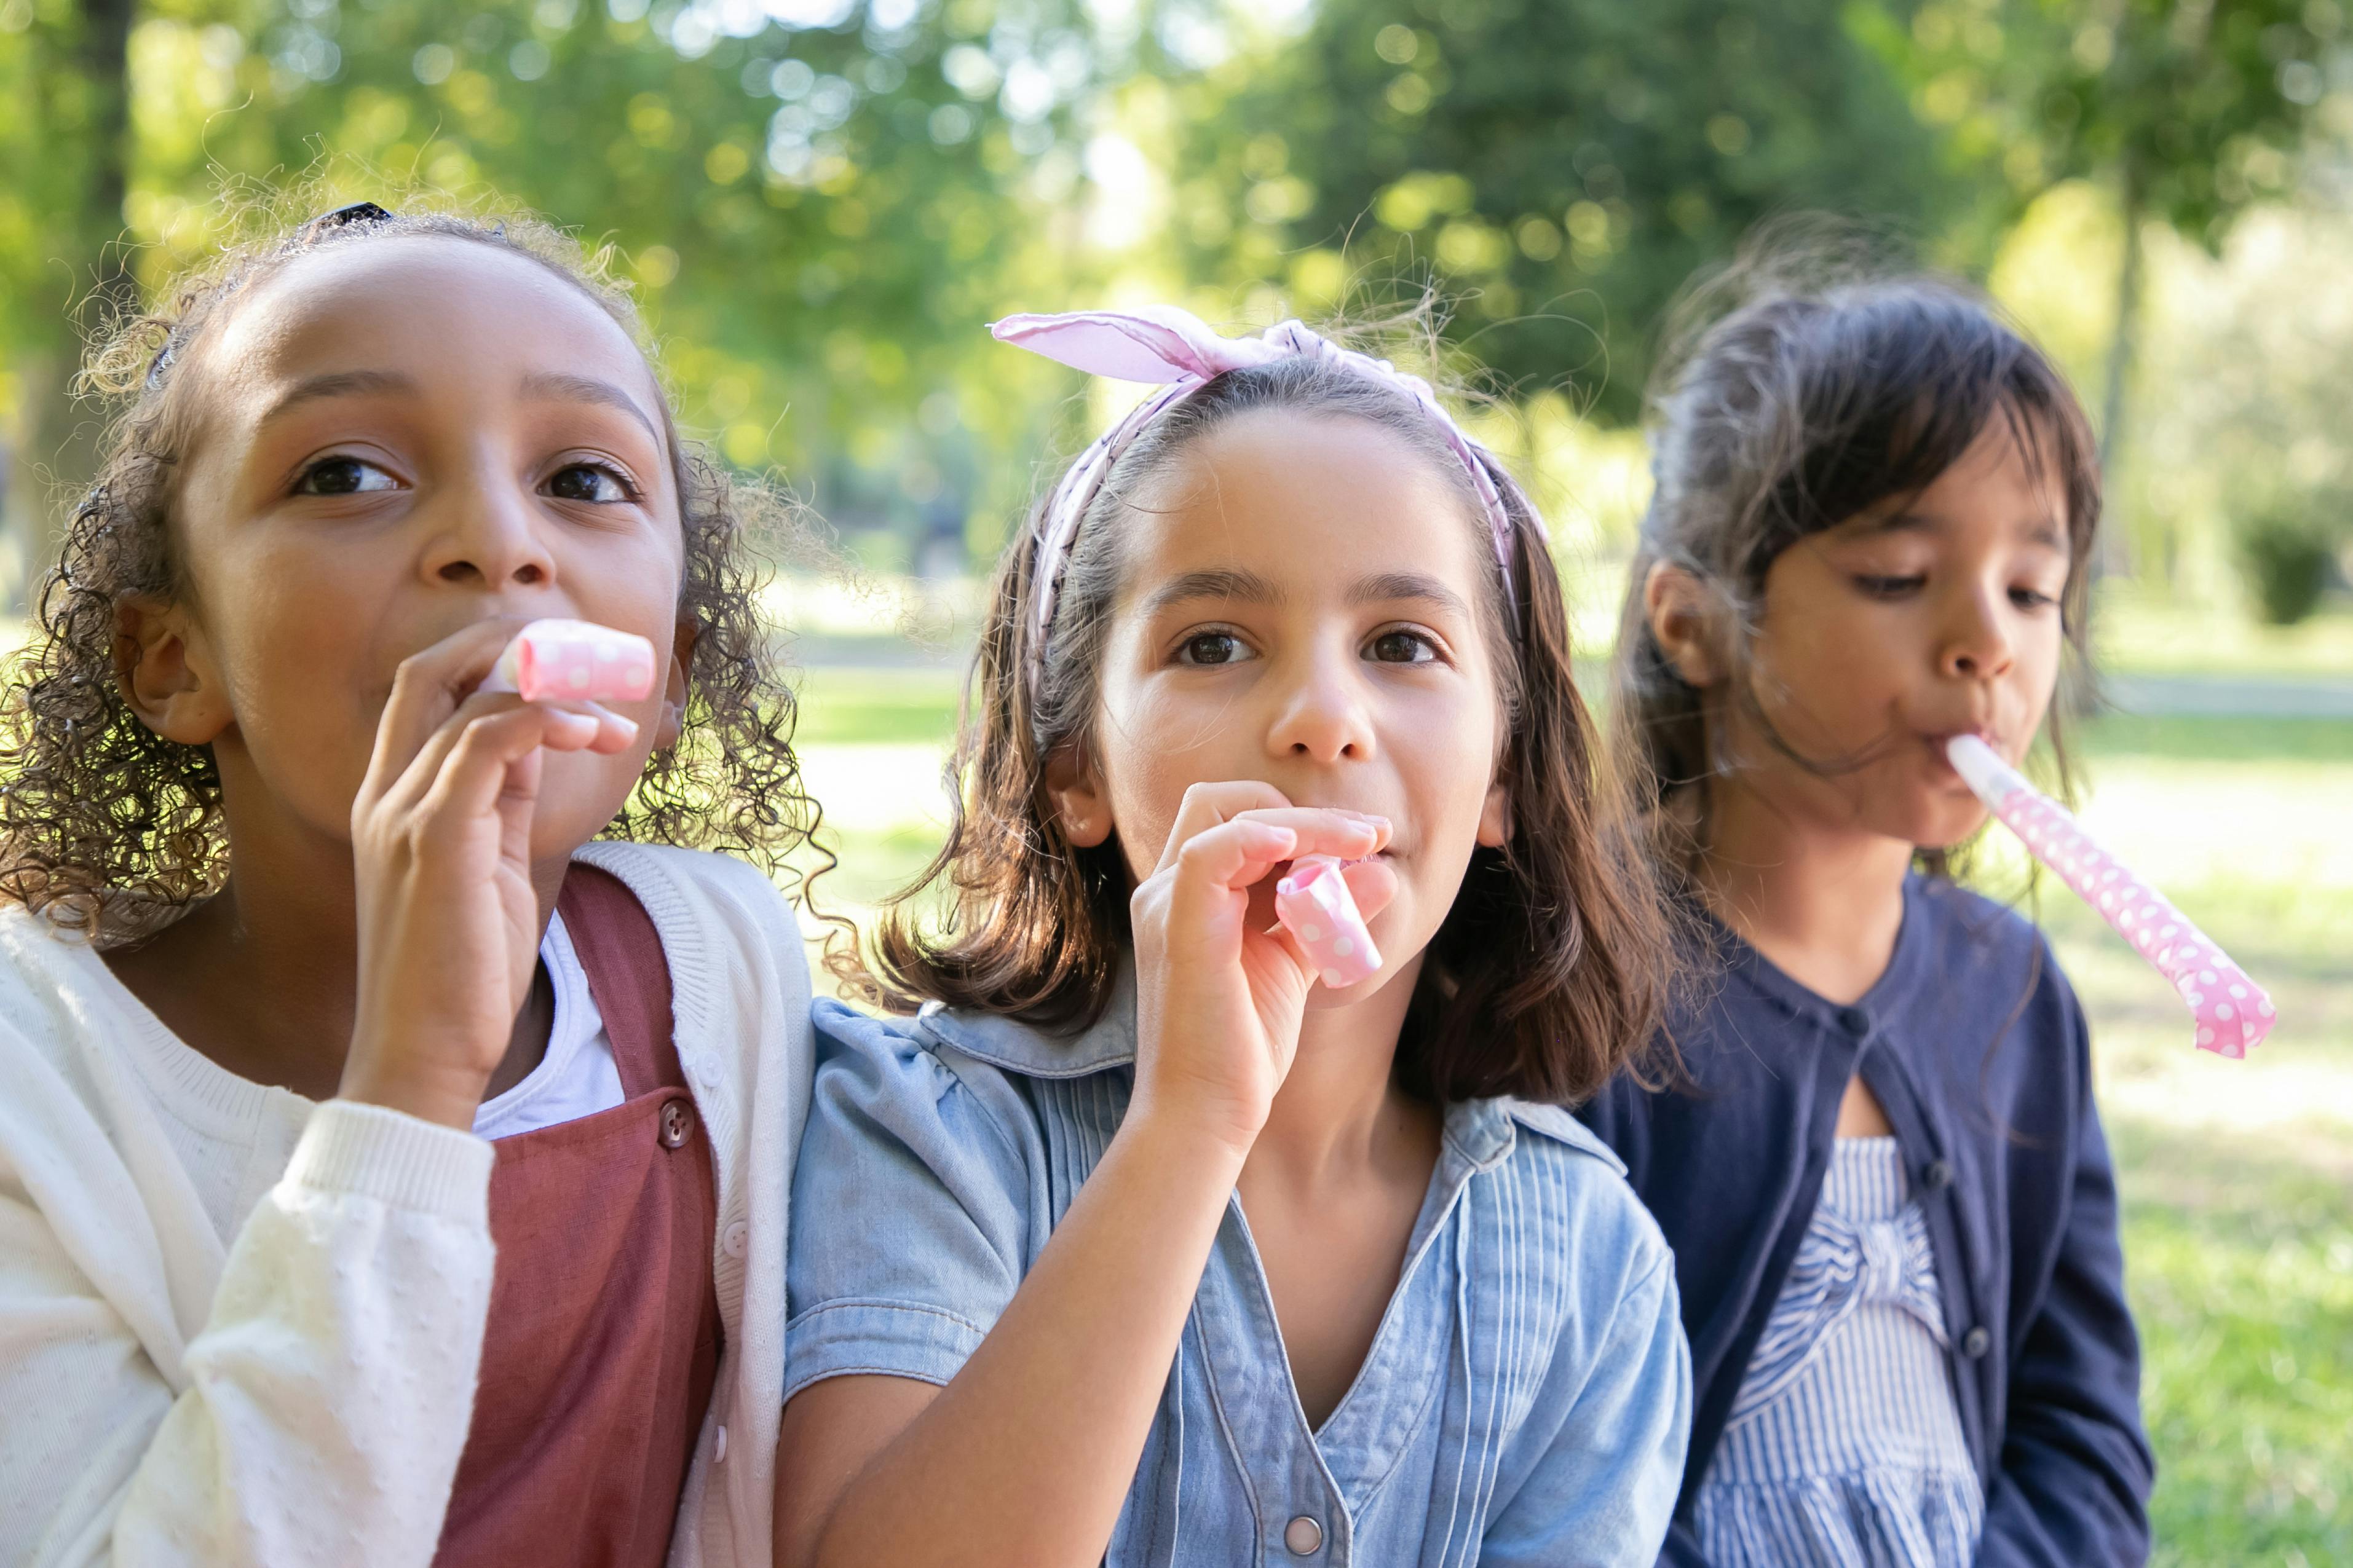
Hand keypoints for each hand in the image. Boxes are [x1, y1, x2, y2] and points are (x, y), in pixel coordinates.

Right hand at [341, 620, 639, 1127]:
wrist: (422, 1053)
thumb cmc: (460, 973)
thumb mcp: (490, 867)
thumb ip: (503, 801)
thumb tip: (539, 740)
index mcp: (388, 801)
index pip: (425, 691)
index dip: (493, 661)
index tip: (569, 673)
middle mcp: (383, 796)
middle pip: (429, 671)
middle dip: (510, 646)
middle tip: (589, 657)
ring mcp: (401, 814)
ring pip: (475, 704)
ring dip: (559, 696)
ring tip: (615, 722)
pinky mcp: (434, 839)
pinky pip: (489, 743)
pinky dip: (545, 721)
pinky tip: (591, 735)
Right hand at [1125, 781, 1395, 1156]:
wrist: (1206, 1115)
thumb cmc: (1242, 1048)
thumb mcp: (1298, 964)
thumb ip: (1330, 915)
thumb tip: (1383, 871)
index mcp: (1191, 896)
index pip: (1235, 818)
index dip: (1300, 818)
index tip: (1365, 840)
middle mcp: (1168, 890)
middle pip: (1222, 799)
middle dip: (1300, 808)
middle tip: (1364, 836)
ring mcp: (1167, 903)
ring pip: (1225, 814)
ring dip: (1305, 823)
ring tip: (1361, 843)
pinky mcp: (1178, 925)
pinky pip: (1212, 851)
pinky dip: (1260, 836)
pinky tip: (1305, 848)